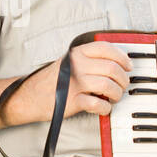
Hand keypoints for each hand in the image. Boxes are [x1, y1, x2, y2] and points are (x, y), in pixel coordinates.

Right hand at [15, 41, 131, 122]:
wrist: (29, 97)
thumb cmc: (51, 81)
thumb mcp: (67, 63)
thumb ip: (88, 61)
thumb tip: (116, 65)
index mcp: (76, 53)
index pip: (105, 48)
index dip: (122, 57)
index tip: (128, 66)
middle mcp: (76, 65)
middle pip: (111, 68)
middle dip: (123, 79)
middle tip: (123, 86)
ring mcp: (74, 83)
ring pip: (108, 85)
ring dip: (116, 94)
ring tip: (114, 97)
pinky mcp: (72, 101)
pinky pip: (98, 104)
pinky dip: (105, 108)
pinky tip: (104, 108)